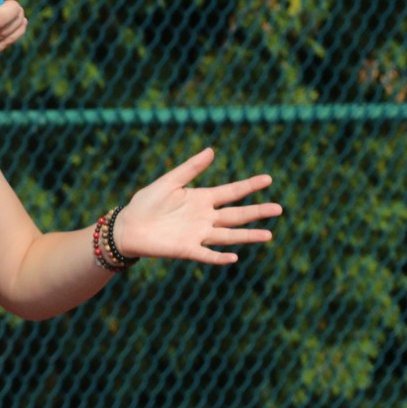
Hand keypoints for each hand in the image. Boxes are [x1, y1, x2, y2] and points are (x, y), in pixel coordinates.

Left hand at [113, 147, 281, 265]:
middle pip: (236, 215)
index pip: (231, 192)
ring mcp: (197, 234)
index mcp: (202, 199)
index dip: (249, 186)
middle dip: (257, 212)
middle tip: (279, 208)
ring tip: (269, 235)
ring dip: (247, 236)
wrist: (127, 226)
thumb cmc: (146, 203)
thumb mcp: (168, 182)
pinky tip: (234, 257)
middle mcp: (204, 218)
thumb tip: (211, 150)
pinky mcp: (186, 249)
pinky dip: (219, 257)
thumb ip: (190, 169)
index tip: (268, 179)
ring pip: (228, 236)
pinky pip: (206, 254)